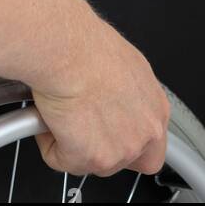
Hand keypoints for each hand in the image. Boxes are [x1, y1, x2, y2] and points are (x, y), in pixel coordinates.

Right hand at [32, 13, 170, 180]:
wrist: (67, 49)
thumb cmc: (87, 45)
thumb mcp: (124, 65)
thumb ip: (125, 94)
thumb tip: (108, 96)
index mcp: (155, 108)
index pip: (151, 147)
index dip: (125, 142)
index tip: (109, 135)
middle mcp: (144, 133)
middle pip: (121, 160)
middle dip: (96, 147)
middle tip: (77, 124)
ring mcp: (120, 150)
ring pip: (89, 161)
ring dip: (70, 142)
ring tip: (60, 109)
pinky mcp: (92, 159)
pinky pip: (60, 159)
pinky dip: (48, 141)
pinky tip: (49, 115)